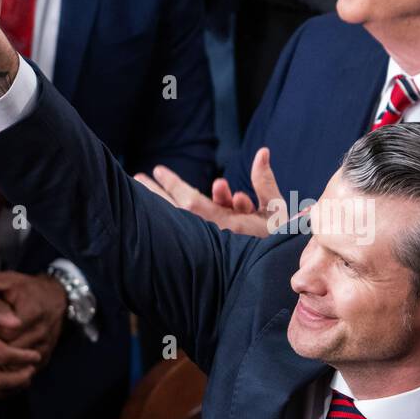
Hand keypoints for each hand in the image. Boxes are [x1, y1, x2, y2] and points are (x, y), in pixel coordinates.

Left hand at [0, 267, 66, 368]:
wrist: (57, 300)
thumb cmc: (28, 290)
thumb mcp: (12, 280)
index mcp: (33, 311)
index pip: (6, 331)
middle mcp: (42, 332)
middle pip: (11, 351)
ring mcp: (45, 347)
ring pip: (17, 365)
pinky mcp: (45, 359)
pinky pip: (25, 373)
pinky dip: (9, 372)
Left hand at [135, 147, 288, 237]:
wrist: (281, 267)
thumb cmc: (281, 239)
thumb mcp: (275, 209)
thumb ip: (264, 181)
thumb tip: (262, 151)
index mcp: (227, 222)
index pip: (191, 201)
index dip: (173, 184)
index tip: (157, 170)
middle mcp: (214, 232)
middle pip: (178, 210)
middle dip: (158, 192)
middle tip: (138, 177)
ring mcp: (213, 239)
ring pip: (182, 217)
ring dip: (164, 200)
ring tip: (145, 184)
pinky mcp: (213, 245)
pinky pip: (191, 227)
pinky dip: (177, 213)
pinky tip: (166, 203)